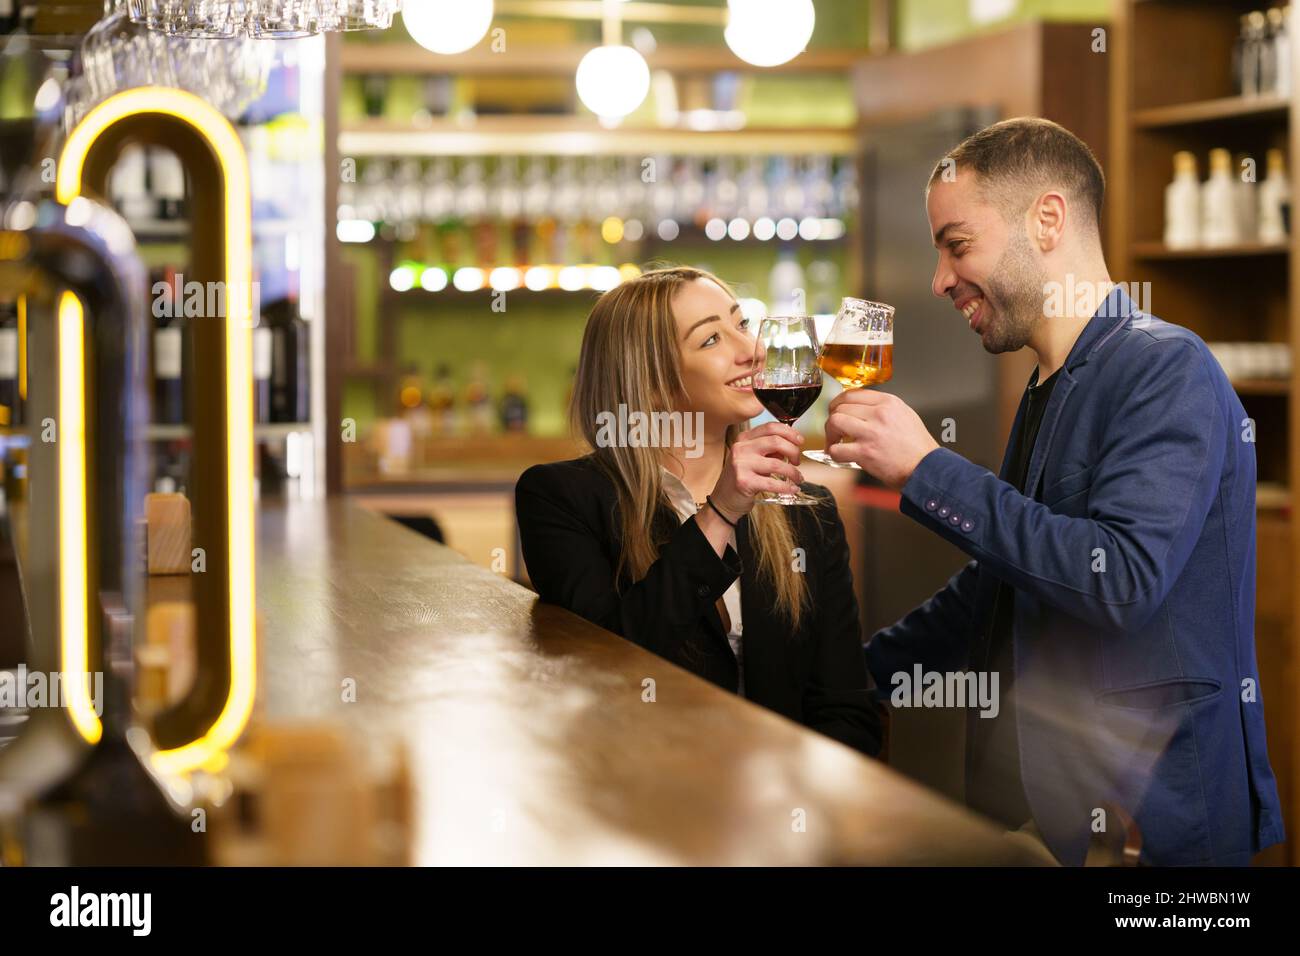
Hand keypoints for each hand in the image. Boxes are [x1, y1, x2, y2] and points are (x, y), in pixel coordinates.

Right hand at [710, 422, 805, 518]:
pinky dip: (786, 487)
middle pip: (776, 441)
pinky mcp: (744, 482)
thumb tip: (791, 444)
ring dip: (793, 472)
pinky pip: (772, 483)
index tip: (800, 441)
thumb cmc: (742, 478)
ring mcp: (741, 465)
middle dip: (793, 451)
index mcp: (744, 439)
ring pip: (777, 463)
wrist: (724, 499)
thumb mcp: (754, 458)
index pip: (770, 427)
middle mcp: (741, 449)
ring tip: (797, 478)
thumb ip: (770, 449)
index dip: (790, 432)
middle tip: (797, 461)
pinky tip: (792, 489)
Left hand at [825, 390, 939, 489]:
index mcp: (888, 402)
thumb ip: (883, 408)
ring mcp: (871, 433)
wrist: (926, 468)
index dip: (838, 402)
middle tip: (835, 430)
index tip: (836, 410)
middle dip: (832, 418)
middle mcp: (879, 414)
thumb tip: (861, 408)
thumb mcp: (905, 415)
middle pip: (841, 406)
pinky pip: (837, 449)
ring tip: (835, 441)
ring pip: (835, 421)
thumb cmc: (917, 446)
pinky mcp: (865, 452)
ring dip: (830, 433)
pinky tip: (839, 455)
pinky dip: (834, 452)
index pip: (852, 393)